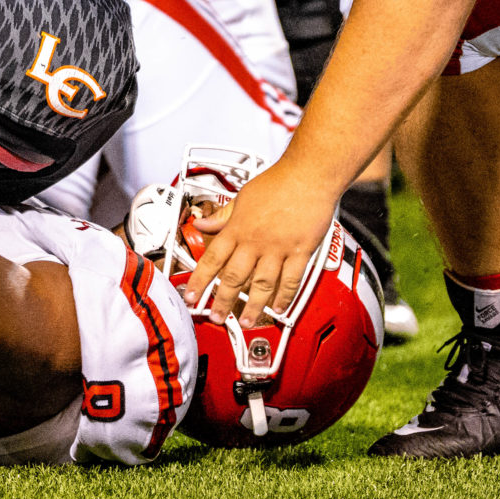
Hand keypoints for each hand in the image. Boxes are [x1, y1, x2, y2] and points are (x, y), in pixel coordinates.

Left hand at [185, 157, 341, 327]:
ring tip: (246, 322)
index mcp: (238, 228)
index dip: (199, 281)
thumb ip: (222, 214)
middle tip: (215, 318)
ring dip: (252, 307)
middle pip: (234, 278)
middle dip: (222, 301)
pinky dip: (284, 297)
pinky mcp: (301, 252)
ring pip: (261, 285)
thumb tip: (201, 222)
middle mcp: (255, 241)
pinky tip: (278, 308)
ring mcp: (278, 249)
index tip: (191, 296)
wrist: (308, 175)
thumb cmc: (277, 182)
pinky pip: (291, 280)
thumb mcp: (242, 195)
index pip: (212, 259)